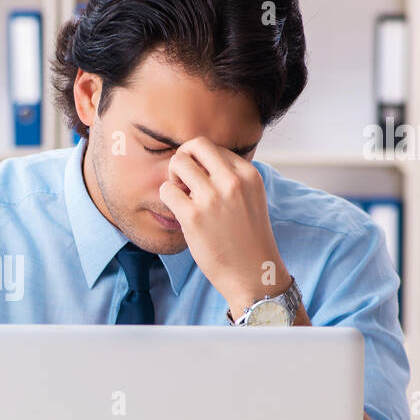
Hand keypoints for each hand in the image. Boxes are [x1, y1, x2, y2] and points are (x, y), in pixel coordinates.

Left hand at [158, 137, 290, 317]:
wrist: (253, 273)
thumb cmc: (247, 238)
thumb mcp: (250, 198)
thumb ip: (231, 178)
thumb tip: (200, 161)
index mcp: (248, 175)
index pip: (215, 148)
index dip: (202, 163)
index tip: (203, 182)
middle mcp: (232, 181)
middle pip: (195, 145)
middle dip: (184, 158)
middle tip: (184, 180)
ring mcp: (212, 198)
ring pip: (178, 162)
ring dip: (173, 177)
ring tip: (181, 196)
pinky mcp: (193, 217)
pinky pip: (166, 190)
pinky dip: (167, 197)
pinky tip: (178, 211)